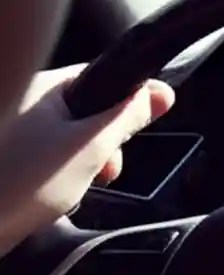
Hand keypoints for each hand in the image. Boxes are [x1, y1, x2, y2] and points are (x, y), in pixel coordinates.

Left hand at [0, 65, 174, 254]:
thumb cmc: (17, 187)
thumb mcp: (89, 150)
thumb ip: (127, 119)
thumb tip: (157, 94)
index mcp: (41, 89)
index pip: (102, 77)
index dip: (131, 98)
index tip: (151, 117)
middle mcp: (22, 103)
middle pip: (85, 110)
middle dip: (104, 143)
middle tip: (106, 169)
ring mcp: (10, 131)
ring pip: (65, 138)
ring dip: (80, 163)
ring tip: (72, 189)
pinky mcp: (5, 159)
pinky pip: (43, 157)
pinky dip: (54, 175)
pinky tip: (49, 197)